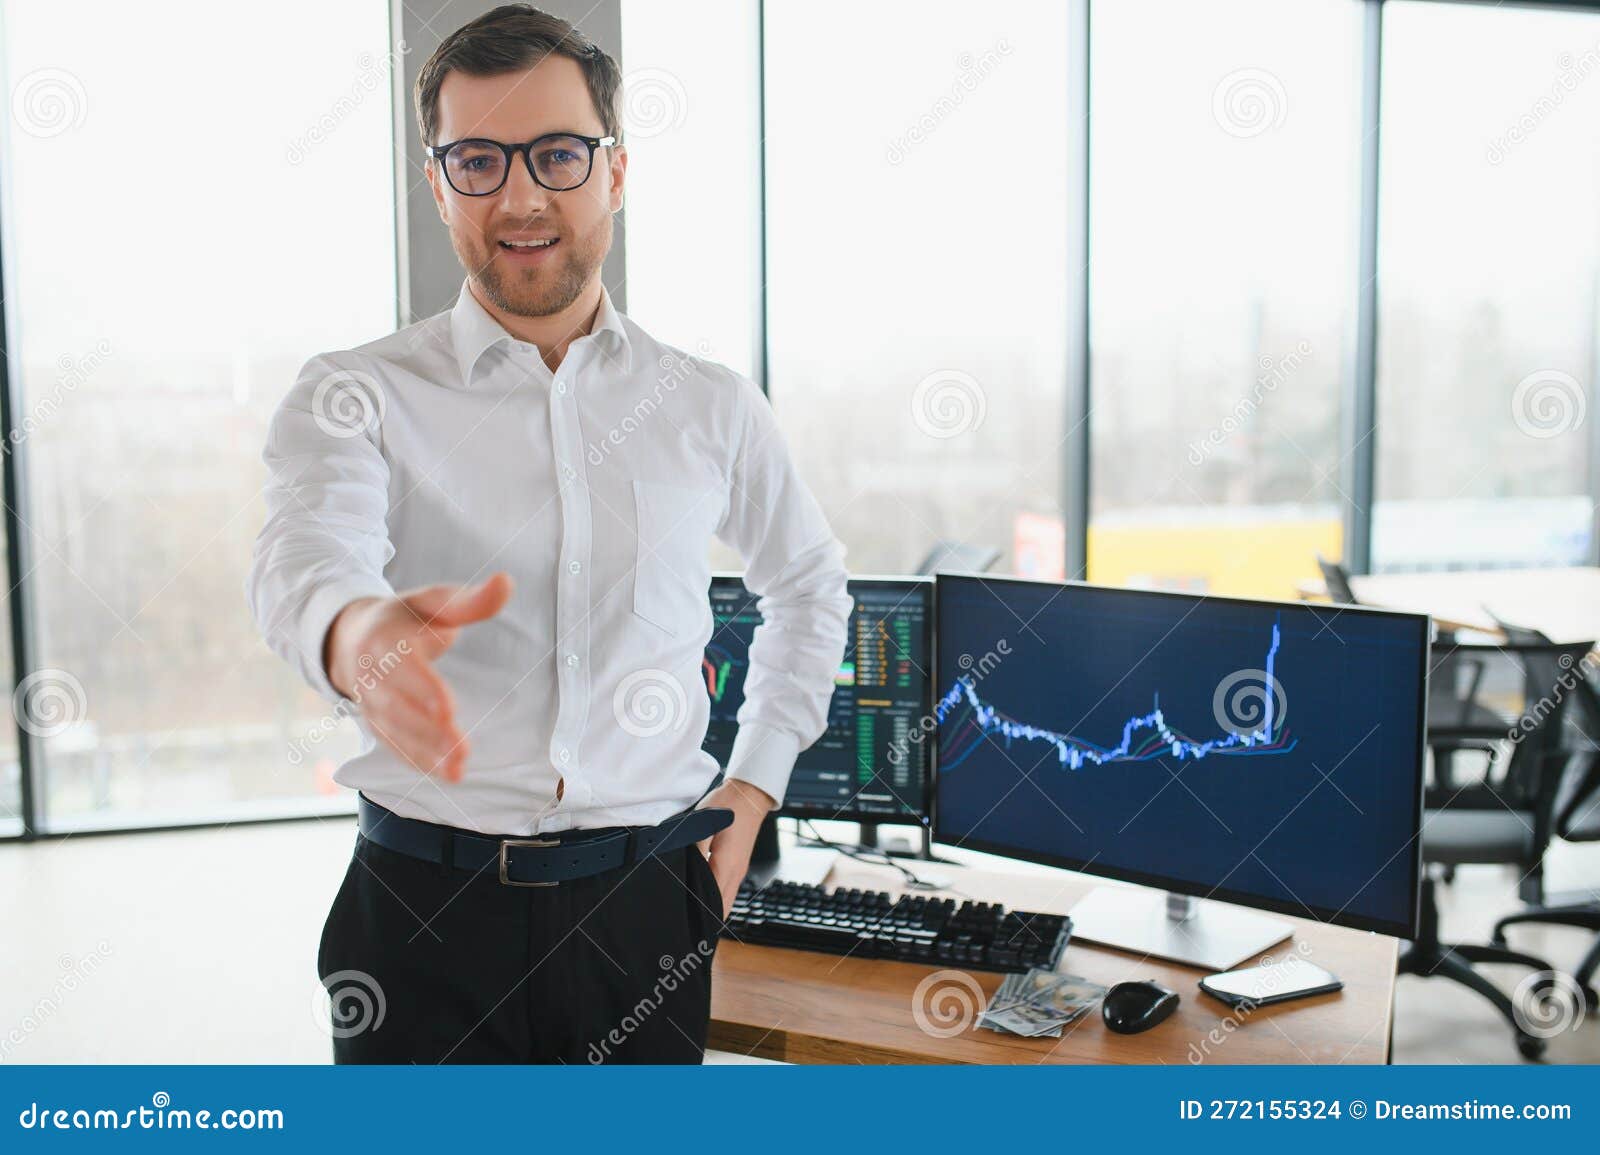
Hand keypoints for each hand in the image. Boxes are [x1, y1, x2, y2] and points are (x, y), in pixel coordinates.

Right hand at [323, 572, 513, 781]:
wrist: (349, 636)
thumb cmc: (405, 618)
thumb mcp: (433, 602)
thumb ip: (470, 601)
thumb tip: (507, 583)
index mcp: (386, 639)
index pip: (403, 668)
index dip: (423, 689)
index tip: (448, 709)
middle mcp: (373, 675)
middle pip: (398, 707)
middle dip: (428, 730)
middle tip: (461, 750)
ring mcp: (370, 702)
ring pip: (396, 731)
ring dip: (426, 752)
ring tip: (459, 767)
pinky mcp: (375, 722)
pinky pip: (394, 746)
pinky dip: (419, 762)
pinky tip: (448, 775)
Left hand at [696, 779, 774, 917]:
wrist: (750, 796)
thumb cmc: (728, 806)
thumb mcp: (704, 824)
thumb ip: (694, 849)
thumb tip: (683, 867)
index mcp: (726, 866)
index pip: (714, 904)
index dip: (702, 918)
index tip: (688, 928)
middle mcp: (735, 873)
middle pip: (722, 908)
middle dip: (707, 920)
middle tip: (688, 928)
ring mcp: (739, 870)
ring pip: (727, 901)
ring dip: (714, 910)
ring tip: (695, 916)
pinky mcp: (739, 865)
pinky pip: (729, 891)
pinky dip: (719, 899)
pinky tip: (706, 896)